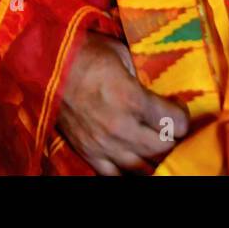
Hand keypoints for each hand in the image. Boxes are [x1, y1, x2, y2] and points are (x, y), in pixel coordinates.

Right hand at [56, 33, 188, 175]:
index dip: (183, 116)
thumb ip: (142, 73)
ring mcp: (103, 145)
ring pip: (143, 167)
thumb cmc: (84, 52)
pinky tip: (133, 160)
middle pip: (163, 148)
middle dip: (172, 137)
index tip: (178, 108)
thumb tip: (159, 83)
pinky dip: (128, 171)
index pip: (176, 122)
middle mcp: (121, 127)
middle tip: (170, 126)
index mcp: (132, 99)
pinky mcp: (88, 153)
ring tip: (155, 144)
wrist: (45, 64)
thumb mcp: (121, 53)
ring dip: (154, 157)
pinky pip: (114, 176)